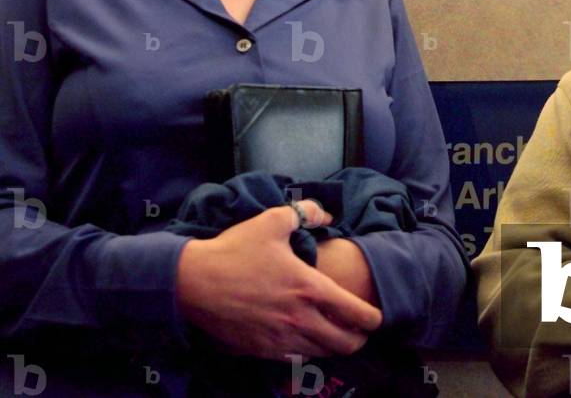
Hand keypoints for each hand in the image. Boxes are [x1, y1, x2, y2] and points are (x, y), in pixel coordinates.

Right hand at [176, 199, 382, 361]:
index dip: (372, 318)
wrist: (192, 282)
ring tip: (335, 336)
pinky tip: (305, 342)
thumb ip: (305, 213)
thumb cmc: (235, 250)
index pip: (355, 313)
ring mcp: (279, 338)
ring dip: (333, 348)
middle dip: (358, 339)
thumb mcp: (272, 220)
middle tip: (359, 331)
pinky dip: (306, 354)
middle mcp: (299, 319)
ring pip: (321, 355)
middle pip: (344, 344)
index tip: (376, 317)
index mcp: (309, 288)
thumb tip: (326, 214)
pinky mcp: (260, 350)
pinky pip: (294, 360)